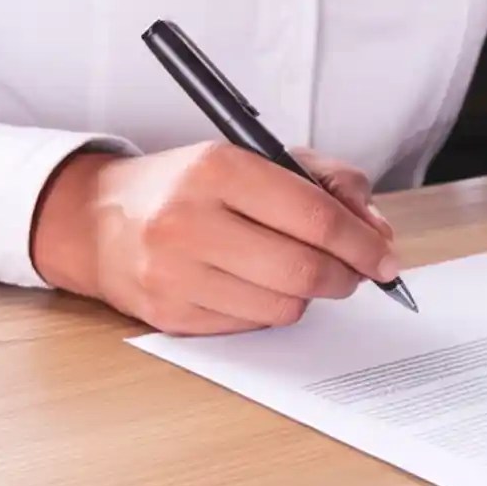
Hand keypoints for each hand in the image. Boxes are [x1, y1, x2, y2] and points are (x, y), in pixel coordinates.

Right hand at [31, 142, 396, 334]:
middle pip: (305, 270)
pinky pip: (253, 327)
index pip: (316, 217)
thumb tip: (379, 233)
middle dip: (346, 277)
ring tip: (298, 272)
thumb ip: (331, 184)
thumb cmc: (195, 187)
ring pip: (284, 307)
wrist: (100, 220)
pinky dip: (271, 310)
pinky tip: (256, 286)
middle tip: (355, 273)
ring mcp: (174, 273)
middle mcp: (188, 221)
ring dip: (309, 296)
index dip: (363, 244)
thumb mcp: (260, 159)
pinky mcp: (169, 315)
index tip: (386, 258)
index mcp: (218, 169)